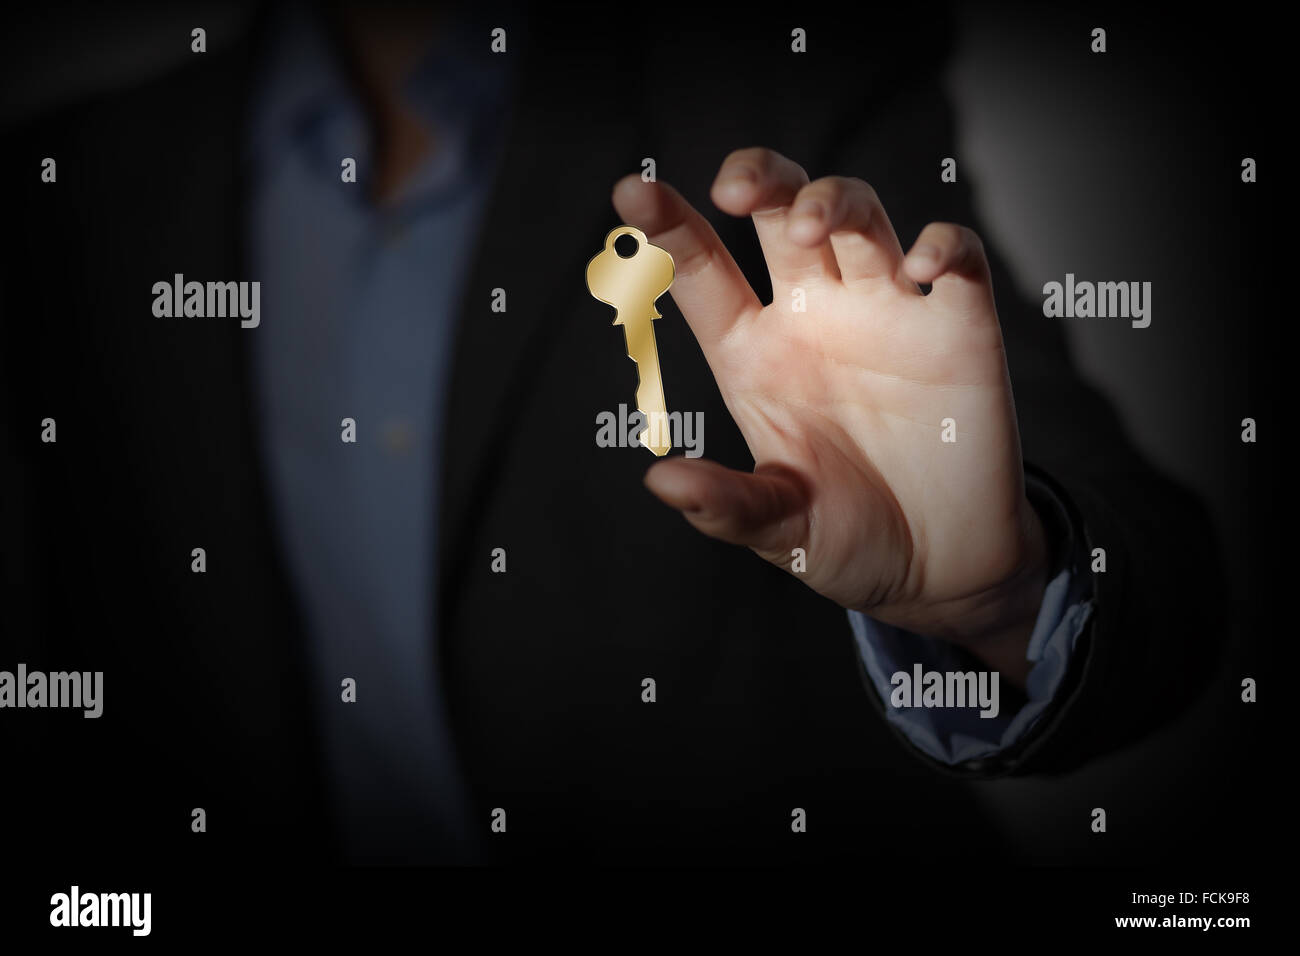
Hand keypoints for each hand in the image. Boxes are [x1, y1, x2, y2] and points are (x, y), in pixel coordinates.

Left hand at [612, 148, 1048, 685]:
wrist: (940, 568)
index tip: (630, 194)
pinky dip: (946, 249)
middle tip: (737, 188)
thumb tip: (661, 482)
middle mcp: (816, 317)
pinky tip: (923, 267)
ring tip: (813, 226)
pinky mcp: (960, 330)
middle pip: (782, 213)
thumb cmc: (847, 538)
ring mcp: (888, 315)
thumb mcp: (780, 529)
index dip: (669, 227)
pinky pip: (959, 263)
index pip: (704, 271)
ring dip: (836, 202)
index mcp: (755, 352)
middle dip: (761, 178)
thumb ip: (728, 505)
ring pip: (860, 218)